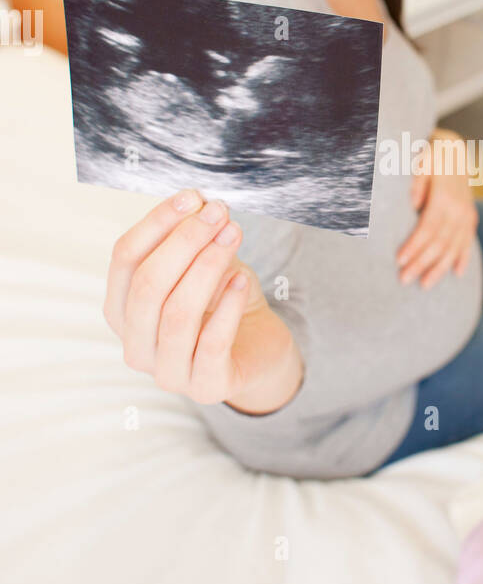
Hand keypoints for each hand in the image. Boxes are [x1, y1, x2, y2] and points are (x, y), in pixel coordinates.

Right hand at [103, 189, 303, 413]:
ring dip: (207, 267)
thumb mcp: (202, 265)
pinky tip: (243, 279)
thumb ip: (191, 241)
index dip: (156, 223)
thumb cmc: (221, 303)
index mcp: (122, 310)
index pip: (124, 259)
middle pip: (148, 285)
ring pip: (177, 313)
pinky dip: (228, 305)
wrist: (258, 348)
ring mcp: (167, 372)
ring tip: (232, 236)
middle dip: (185, 242)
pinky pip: (212, 343)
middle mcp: (135, 344)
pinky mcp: (205, 387)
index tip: (191, 197)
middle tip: (219, 213)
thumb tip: (197, 204)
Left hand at [396, 130, 478, 288]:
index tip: (399, 260)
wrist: (453, 150)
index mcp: (444, 196)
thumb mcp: (419, 160)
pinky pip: (468, 241)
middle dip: (422, 263)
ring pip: (454, 247)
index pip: (428, 227)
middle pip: (440, 242)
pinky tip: (457, 274)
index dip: (415, 245)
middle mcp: (459, 208)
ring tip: (425, 285)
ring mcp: (467, 214)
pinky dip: (463, 258)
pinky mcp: (470, 217)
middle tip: (404, 280)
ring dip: (439, 268)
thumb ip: (415, 181)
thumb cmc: (429, 155)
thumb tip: (412, 204)